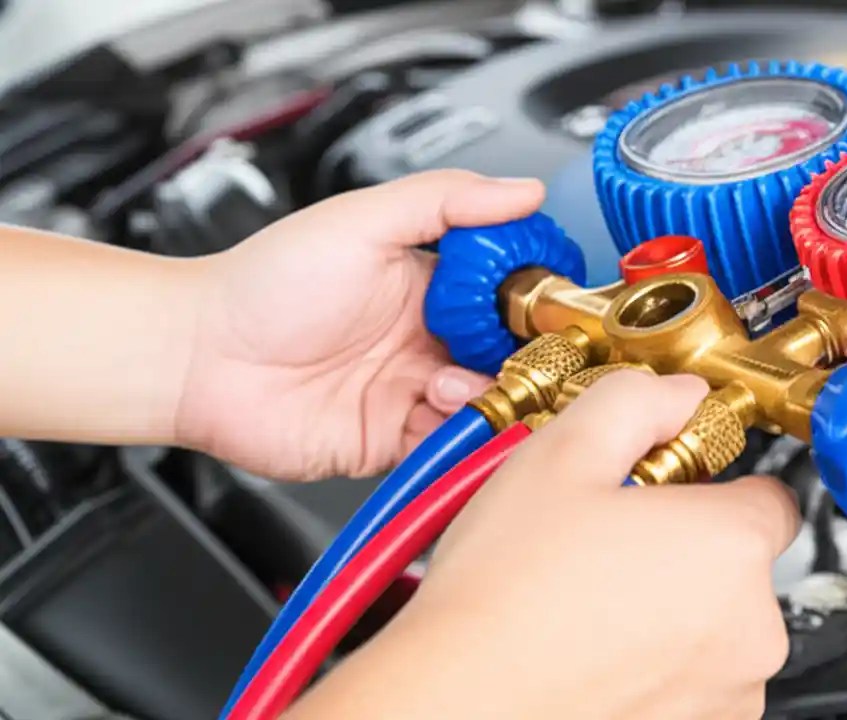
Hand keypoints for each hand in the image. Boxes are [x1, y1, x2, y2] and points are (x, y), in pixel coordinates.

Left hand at [176, 171, 543, 480]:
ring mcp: (410, 393)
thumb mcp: (362, 221)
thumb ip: (445, 202)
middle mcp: (426, 341)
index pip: (505, 296)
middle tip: (511, 355)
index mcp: (428, 286)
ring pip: (486, 404)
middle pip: (505, 357)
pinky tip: (437, 411)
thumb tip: (522, 190)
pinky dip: (460, 436)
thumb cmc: (263, 284)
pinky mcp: (393, 442)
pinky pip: (449, 446)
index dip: (530, 302)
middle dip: (518, 359)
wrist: (198, 358)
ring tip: (447, 382)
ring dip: (485, 396)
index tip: (546, 304)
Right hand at [288, 371, 801, 719]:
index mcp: (732, 545)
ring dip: (672, 611)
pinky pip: (695, 682)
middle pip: (738, 564)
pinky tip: (592, 650)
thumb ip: (636, 403)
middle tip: (607, 544)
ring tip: (588, 601)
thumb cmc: (505, 595)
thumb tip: (677, 395)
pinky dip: (657, 667)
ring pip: (715, 627)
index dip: (713, 484)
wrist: (456, 702)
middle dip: (685, 549)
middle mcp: (751, 627)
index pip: (769, 494)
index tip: (666, 490)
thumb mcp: (560, 455)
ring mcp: (730, 693)